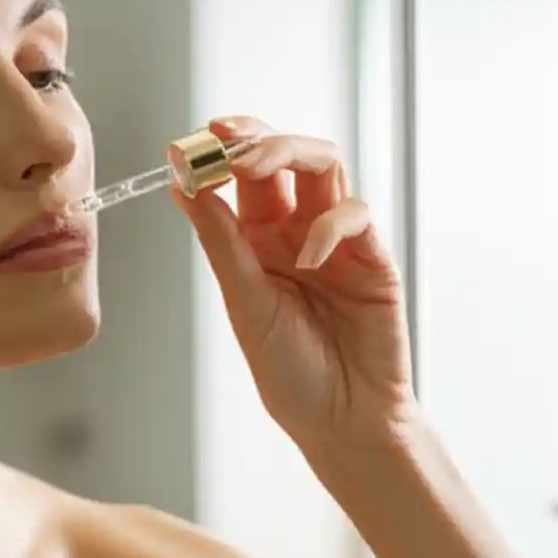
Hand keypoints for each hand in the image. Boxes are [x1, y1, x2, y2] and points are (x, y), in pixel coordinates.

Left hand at [175, 116, 416, 447]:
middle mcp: (297, 231)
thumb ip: (220, 242)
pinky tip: (309, 257)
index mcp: (258, 240)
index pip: (244, 176)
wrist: (341, 420)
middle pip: (286, 157)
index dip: (224, 148)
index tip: (195, 137)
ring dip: (289, 153)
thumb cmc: (291, 372)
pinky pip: (356, 214)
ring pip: (325, 166)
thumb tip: (183, 187)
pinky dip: (330, 224)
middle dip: (256, 137)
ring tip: (253, 167)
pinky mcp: (373, 258)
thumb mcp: (243, 303)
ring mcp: (338, 240)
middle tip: (227, 138)